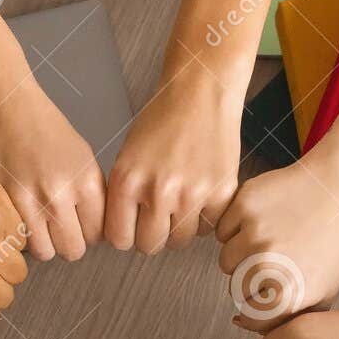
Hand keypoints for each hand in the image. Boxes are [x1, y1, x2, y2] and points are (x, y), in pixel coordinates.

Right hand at [0, 76, 104, 262]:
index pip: (100, 233)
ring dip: (44, 243)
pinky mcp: (4, 203)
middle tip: (59, 227)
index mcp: (86, 180)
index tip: (81, 224)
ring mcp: (31, 201)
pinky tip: (20, 217)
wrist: (1, 102)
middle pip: (75, 249)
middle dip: (69, 241)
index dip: (90, 232)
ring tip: (39, 224)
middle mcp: (61, 193)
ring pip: (48, 252)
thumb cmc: (40, 123)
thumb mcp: (80, 154)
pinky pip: (20, 241)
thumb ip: (90, 192)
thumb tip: (96, 227)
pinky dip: (21, 236)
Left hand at [105, 71, 239, 253]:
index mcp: (127, 182)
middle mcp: (157, 191)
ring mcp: (191, 194)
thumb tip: (123, 234)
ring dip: (179, 228)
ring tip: (180, 202)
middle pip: (149, 246)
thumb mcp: (127, 156)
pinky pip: (207, 228)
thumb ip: (123, 195)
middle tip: (158, 218)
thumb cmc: (162, 120)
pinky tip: (200, 194)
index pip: (119, 239)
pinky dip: (204, 217)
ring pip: (179, 241)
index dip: (126, 235)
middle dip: (152, 235)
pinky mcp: (220, 193)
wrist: (201, 93)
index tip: (133, 228)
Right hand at [215, 162, 338, 330]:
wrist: (332, 194)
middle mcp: (268, 267)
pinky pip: (223, 230)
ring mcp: (254, 235)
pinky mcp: (244, 208)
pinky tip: (261, 222)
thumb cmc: (328, 243)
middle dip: (250, 279)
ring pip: (226, 261)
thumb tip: (242, 324)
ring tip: (269, 241)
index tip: (270, 289)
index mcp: (287, 294)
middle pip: (235, 289)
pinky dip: (235, 228)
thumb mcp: (322, 292)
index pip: (249, 317)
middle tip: (275, 260)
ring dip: (241, 255)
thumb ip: (288, 318)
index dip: (258, 304)